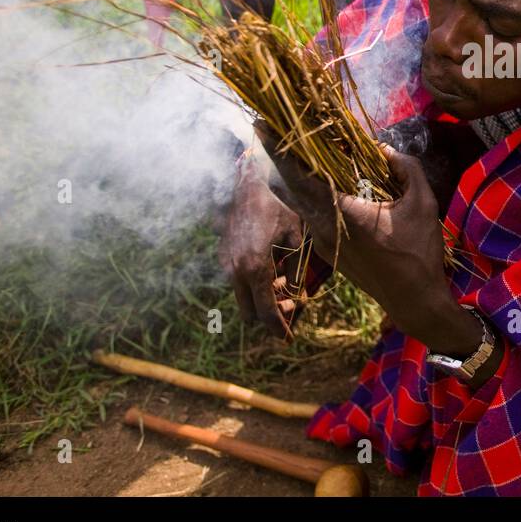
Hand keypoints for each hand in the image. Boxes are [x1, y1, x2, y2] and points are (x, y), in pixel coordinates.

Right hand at [218, 151, 307, 339]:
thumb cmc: (276, 205)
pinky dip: (254, 284)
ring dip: (263, 297)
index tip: (288, 338)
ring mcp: (226, 263)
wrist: (243, 182)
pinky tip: (272, 267)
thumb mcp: (295, 235)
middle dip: (272, 313)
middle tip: (293, 304)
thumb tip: (297, 294)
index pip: (266, 311)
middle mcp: (235, 271)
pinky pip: (238, 281)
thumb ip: (296, 268)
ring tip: (285, 280)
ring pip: (243, 297)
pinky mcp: (223, 256)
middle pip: (251, 312)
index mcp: (255, 268)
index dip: (278, 328)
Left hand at [256, 123, 481, 357]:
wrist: (414, 301)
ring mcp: (322, 241)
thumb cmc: (420, 252)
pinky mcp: (327, 250)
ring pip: (300, 201)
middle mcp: (324, 227)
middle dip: (277, 155)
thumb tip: (384, 148)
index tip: (261, 126)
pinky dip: (311, 194)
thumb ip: (405, 168)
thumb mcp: (423, 203)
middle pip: (290, 185)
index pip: (301, 175)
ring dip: (295, 175)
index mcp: (343, 213)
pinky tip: (322, 180)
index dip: (279, 149)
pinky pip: (312, 214)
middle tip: (266, 127)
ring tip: (293, 147)